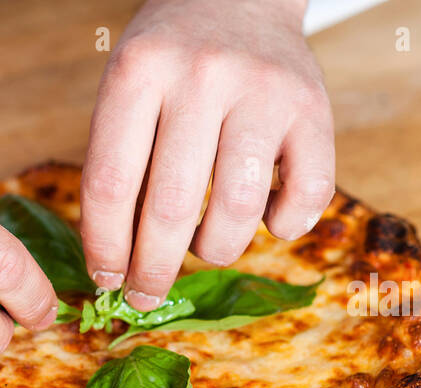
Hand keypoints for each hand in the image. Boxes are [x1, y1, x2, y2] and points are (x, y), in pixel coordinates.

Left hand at [81, 0, 333, 310]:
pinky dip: (284, 226)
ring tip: (201, 245)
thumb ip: (119, 163)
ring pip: (237, 209)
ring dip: (214, 249)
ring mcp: (264, 90)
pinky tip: (265, 220)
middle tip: (146, 294)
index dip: (106, 247)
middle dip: (153, 270)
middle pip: (170, 207)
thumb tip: (116, 266)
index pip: (111, 184)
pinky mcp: (314, 107)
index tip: (106, 280)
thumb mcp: (127, 89)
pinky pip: (307, 195)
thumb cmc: (170, 60)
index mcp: (139, 72)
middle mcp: (202, 76)